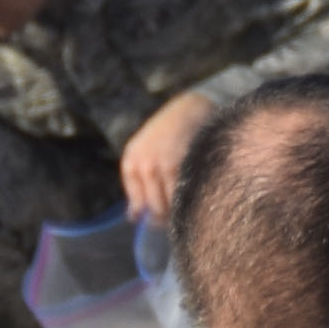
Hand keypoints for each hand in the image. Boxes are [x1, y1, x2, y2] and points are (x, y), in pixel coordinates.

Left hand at [119, 91, 218, 228]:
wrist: (190, 107)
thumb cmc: (167, 133)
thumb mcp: (143, 151)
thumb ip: (137, 182)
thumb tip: (132, 217)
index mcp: (131, 163)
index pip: (137, 207)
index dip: (151, 218)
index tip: (163, 220)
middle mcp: (143, 165)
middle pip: (154, 210)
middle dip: (167, 218)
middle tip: (181, 218)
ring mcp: (162, 165)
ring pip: (169, 206)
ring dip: (179, 212)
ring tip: (191, 208)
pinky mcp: (180, 164)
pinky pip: (183, 195)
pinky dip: (190, 201)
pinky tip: (197, 198)